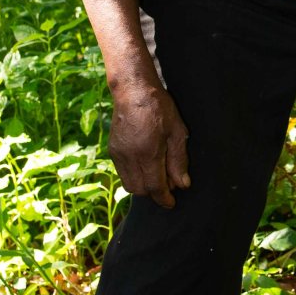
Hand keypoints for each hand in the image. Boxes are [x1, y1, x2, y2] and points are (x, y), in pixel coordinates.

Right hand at [108, 81, 189, 206]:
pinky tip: (145, 164)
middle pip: (140, 190)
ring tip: (157, 174)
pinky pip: (122, 173)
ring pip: (129, 184)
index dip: (164, 199)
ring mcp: (118, 154)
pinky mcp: (112, 150)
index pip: (155, 187)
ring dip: (143, 186)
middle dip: (154, 193)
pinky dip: (134, 176)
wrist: (133, 91)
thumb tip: (183, 184)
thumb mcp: (176, 132)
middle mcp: (129, 157)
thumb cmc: (159, 108)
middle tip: (168, 184)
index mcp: (148, 153)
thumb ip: (179, 161)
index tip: (172, 203)